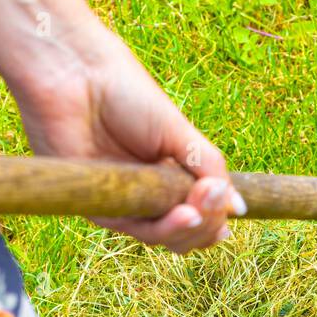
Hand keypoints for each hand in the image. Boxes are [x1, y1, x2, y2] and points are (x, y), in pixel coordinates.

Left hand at [0, 0, 243, 253]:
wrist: (79, 79)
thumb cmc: (128, 96)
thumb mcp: (181, 133)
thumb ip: (209, 169)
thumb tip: (237, 208)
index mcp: (171, 174)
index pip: (201, 213)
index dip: (216, 219)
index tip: (231, 207)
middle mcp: (149, 192)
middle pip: (185, 233)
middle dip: (205, 226)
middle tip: (211, 205)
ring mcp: (126, 202)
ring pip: (162, 238)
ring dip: (187, 231)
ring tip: (196, 213)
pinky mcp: (101, 208)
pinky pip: (135, 229)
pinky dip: (164, 228)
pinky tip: (183, 214)